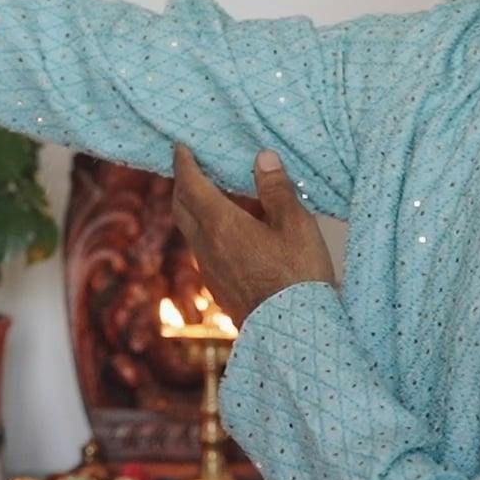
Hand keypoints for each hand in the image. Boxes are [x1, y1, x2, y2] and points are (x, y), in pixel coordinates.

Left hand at [170, 144, 335, 325]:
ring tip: (210, 195)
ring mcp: (210, 270)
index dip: (184, 164)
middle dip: (183, 184)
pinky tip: (227, 232)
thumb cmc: (299, 275)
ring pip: (191, 231)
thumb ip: (276, 190)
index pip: (191, 186)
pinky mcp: (218, 287)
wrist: (294, 332)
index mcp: (222, 226)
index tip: (180, 148)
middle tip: (190, 168)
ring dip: (193, 209)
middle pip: (182, 208)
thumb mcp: (296, 225)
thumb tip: (262, 158)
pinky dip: (206, 230)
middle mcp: (207, 247)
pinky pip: (203, 250)